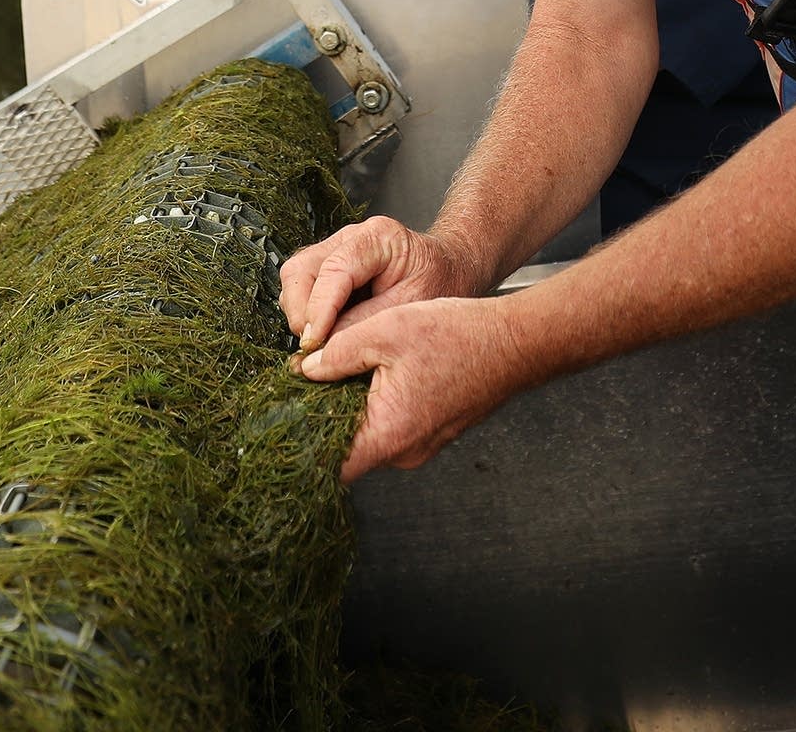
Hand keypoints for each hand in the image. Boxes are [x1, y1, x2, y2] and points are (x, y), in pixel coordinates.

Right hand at [278, 215, 473, 353]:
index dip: (319, 309)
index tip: (313, 344)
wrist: (449, 270)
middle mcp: (351, 236)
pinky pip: (302, 284)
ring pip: (295, 275)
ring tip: (317, 342)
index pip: (334, 270)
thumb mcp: (411, 309)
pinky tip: (323, 332)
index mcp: (379, 238)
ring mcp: (336, 247)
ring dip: (299, 312)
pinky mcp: (329, 263)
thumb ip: (367, 324)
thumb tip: (324, 350)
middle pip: (302, 268)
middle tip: (312, 348)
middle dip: (301, 311)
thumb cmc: (438, 285)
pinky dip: (305, 310)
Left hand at [293, 296, 530, 481]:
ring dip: (348, 409)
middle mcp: (404, 452)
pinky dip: (373, 406)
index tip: (281, 421)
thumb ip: (337, 352)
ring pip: (367, 436)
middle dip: (320, 418)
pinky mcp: (430, 432)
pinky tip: (369, 374)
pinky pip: (390, 428)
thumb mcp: (385, 330)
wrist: (515, 342)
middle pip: (344, 450)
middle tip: (301, 385)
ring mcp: (420, 445)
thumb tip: (304, 369)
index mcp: (388, 434)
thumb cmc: (457, 335)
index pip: (327, 465)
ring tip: (333, 372)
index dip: (300, 445)